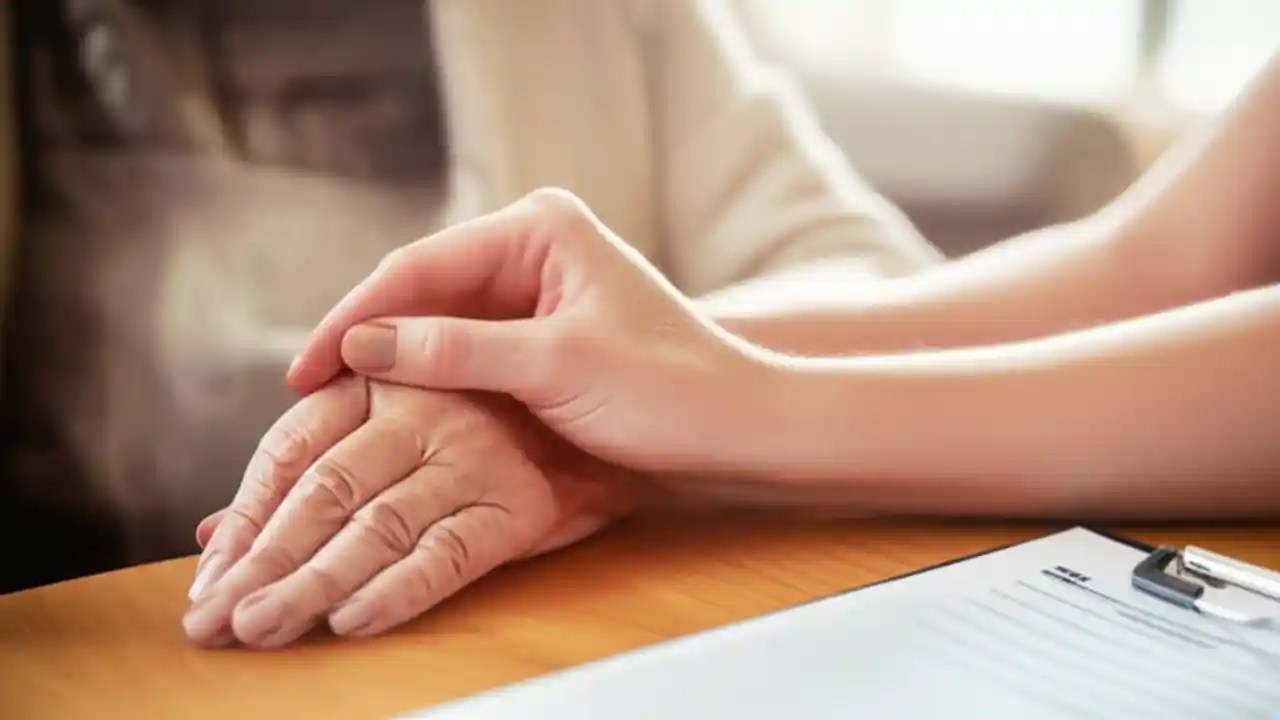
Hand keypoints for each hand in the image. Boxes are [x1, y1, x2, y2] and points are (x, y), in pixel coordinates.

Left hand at [184, 375, 639, 647]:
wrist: (620, 416)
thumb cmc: (503, 422)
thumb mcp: (402, 431)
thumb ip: (312, 474)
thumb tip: (214, 531)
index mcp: (386, 382)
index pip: (291, 449)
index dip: (246, 516)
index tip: (210, 577)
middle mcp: (427, 411)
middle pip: (324, 491)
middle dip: (262, 563)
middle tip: (214, 621)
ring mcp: (473, 457)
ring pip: (375, 527)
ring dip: (311, 584)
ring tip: (260, 628)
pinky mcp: (517, 505)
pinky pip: (447, 555)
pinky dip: (397, 590)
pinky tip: (351, 622)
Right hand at [285, 188, 773, 472]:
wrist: (736, 426)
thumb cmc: (666, 387)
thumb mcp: (555, 365)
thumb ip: (458, 351)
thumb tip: (359, 344)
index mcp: (540, 227)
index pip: (421, 267)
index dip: (356, 318)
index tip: (306, 369)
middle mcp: (533, 244)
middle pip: (423, 291)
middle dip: (367, 339)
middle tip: (306, 393)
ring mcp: (536, 288)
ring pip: (440, 324)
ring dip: (394, 364)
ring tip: (334, 408)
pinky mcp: (541, 332)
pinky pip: (468, 351)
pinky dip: (432, 381)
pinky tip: (394, 409)